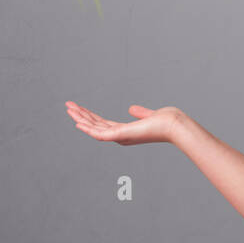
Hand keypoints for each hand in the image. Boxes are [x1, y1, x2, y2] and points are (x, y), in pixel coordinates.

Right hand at [64, 101, 185, 145]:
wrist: (175, 125)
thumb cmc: (167, 121)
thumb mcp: (149, 115)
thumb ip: (140, 113)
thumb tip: (131, 109)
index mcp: (126, 131)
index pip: (103, 124)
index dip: (90, 117)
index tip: (80, 108)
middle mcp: (121, 136)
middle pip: (95, 125)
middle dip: (81, 115)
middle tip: (68, 106)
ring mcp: (121, 136)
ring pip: (94, 128)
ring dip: (81, 118)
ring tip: (69, 108)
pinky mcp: (121, 135)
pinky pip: (100, 133)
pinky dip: (88, 128)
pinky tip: (78, 122)